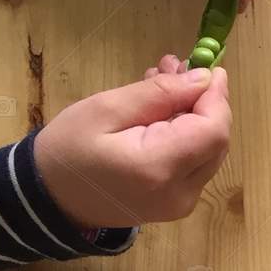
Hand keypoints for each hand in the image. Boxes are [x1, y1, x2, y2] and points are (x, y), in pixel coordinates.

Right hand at [33, 65, 230, 227]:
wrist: (53, 200)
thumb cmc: (68, 150)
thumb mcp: (105, 110)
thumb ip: (158, 95)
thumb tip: (203, 79)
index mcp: (158, 168)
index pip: (213, 131)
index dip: (217, 98)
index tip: (209, 67)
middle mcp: (181, 193)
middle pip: (217, 142)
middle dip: (205, 102)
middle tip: (177, 67)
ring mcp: (183, 203)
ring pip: (210, 151)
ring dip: (195, 115)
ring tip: (164, 82)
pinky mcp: (179, 203)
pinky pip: (195, 163)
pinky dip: (187, 134)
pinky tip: (163, 112)